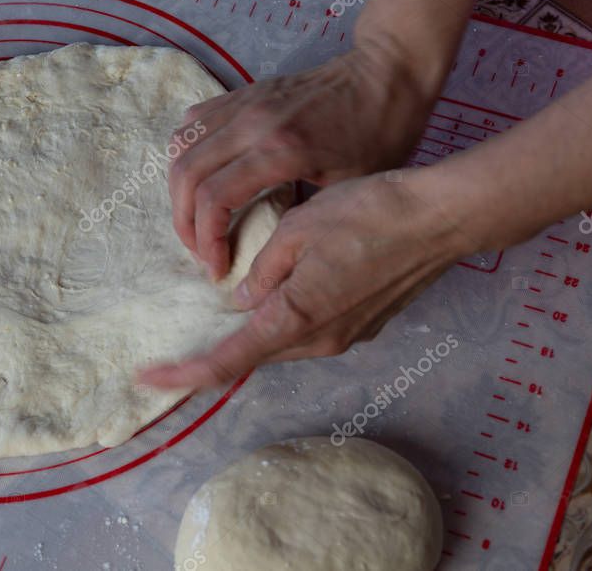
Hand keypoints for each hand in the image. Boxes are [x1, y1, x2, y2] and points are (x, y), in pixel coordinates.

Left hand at [140, 172, 471, 388]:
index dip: (184, 374)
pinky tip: (274, 288)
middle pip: (253, 354)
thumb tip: (245, 297)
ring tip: (222, 302)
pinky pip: (307, 328)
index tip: (149, 376)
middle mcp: (321, 340)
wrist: (442, 218)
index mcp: (296, 318)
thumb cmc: (370, 214)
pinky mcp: (363, 325)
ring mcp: (346, 336)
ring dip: (250, 328)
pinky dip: (281, 316)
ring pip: (280, 340)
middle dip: (215, 348)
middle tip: (179, 336)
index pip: (228, 361)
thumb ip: (263, 269)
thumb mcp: (297, 230)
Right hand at [169, 43, 435, 279]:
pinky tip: (200, 178)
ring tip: (195, 220)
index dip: (206, 241)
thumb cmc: (381, 132)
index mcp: (281, 149)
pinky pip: (192, 123)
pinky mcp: (243, 93)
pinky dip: (186, 156)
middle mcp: (251, 122)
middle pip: (186, 175)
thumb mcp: (350, 189)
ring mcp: (243, 102)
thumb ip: (303, 216)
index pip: (214, 198)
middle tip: (200, 252)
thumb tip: (266, 249)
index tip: (218, 268)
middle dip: (184, 223)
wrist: (387, 71)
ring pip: (180, 147)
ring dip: (179, 190)